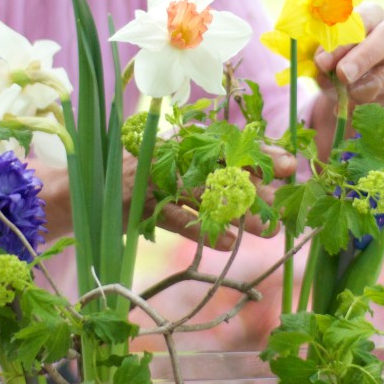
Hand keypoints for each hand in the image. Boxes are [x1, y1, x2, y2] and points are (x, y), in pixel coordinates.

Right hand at [124, 146, 294, 251]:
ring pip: (205, 196)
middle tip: (283, 204)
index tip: (290, 165)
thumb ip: (210, 162)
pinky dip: (202, 230)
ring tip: (265, 229)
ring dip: (237, 213)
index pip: (231, 144)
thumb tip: (260, 178)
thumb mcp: (176, 159)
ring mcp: (159, 181)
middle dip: (255, 187)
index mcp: (187, 141)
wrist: (94, 183)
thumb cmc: (144, 170)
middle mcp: (175, 157)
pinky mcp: (145, 205)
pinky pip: (178, 219)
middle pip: (222, 170)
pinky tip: (228, 242)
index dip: (261, 153)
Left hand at [310, 2, 383, 159]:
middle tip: (343, 75)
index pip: (363, 18)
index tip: (322, 61)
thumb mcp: (327, 62)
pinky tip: (360, 109)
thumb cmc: (339, 66)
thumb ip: (324, 61)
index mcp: (373, 15)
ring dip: (376, 82)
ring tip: (350, 95)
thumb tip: (324, 67)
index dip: (343, 40)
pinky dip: (381, 104)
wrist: (353, 92)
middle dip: (365, 57)